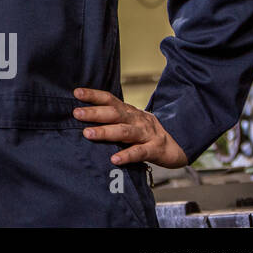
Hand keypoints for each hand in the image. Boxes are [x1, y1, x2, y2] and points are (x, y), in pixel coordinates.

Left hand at [73, 87, 188, 167]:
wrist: (176, 144)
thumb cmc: (144, 132)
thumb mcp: (129, 120)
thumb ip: (111, 117)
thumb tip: (81, 114)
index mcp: (128, 111)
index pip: (110, 99)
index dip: (94, 95)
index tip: (76, 93)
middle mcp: (136, 120)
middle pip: (114, 113)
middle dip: (95, 113)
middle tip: (76, 113)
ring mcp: (146, 134)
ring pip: (125, 131)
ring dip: (105, 132)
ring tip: (88, 134)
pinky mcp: (155, 149)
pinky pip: (140, 152)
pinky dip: (127, 155)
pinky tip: (114, 159)